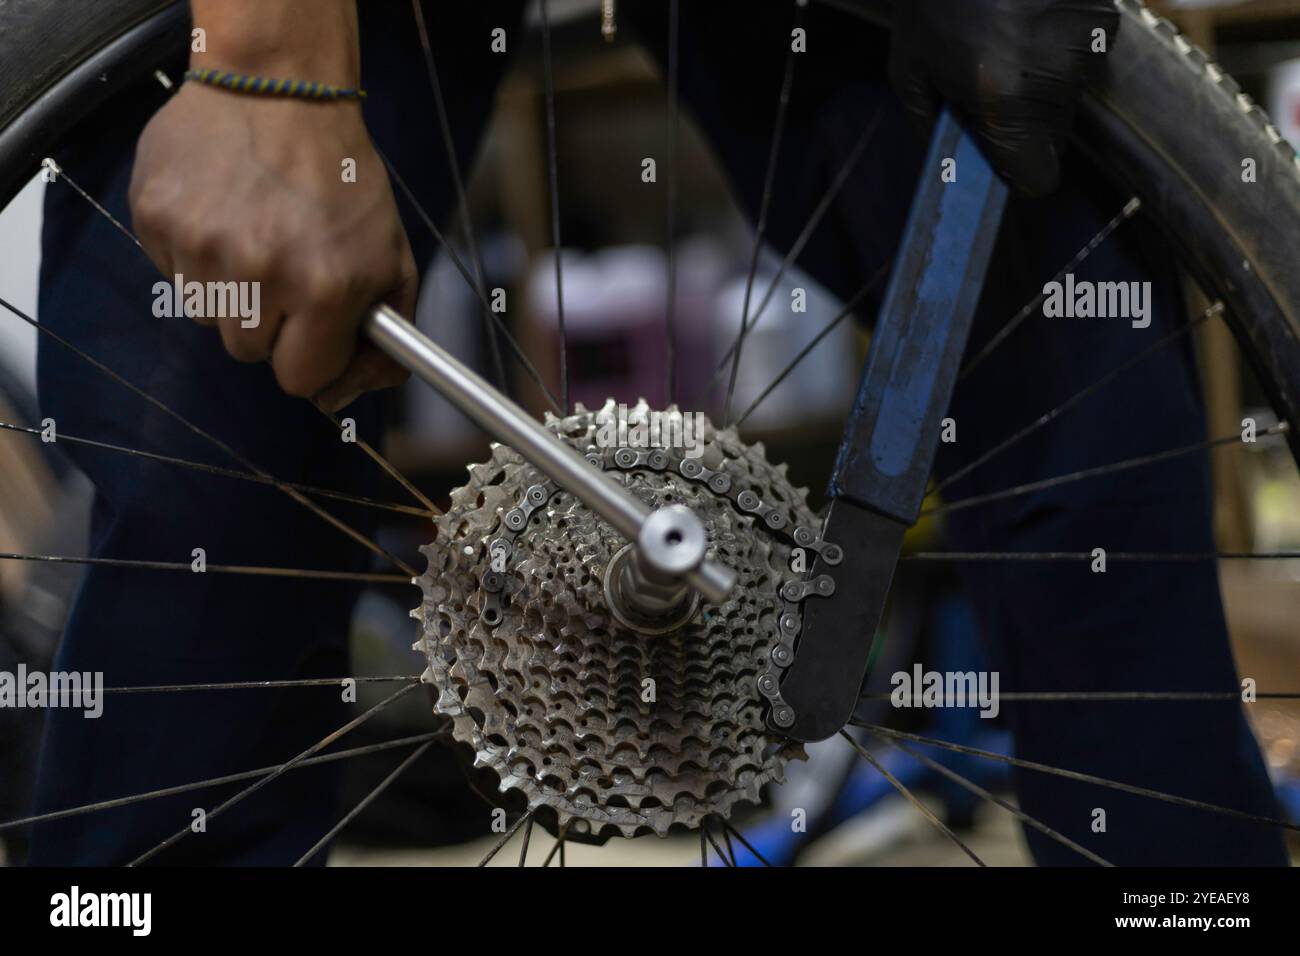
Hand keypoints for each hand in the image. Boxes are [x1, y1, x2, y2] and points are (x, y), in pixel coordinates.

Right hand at [128, 0, 415, 410]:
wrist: (278, 88)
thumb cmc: (343, 179)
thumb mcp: (391, 257)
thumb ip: (385, 338)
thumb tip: (341, 400)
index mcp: (325, 289)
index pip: (300, 380)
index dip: (310, 360)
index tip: (313, 336)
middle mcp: (259, 273)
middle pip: (248, 353)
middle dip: (271, 325)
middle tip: (284, 269)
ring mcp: (201, 246)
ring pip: (208, 318)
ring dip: (231, 293)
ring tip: (253, 234)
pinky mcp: (156, 218)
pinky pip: (172, 275)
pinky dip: (196, 257)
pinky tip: (221, 213)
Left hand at [889, 0, 1119, 196]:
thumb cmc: (932, 1)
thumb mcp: (911, 72)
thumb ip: (935, 129)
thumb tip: (959, 170)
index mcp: (1004, 96)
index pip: (1039, 178)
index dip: (1020, 174)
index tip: (1005, 160)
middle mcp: (1056, 75)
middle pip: (1053, 137)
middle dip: (1024, 123)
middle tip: (990, 82)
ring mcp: (1088, 42)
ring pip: (1070, 96)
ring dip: (1042, 82)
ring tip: (1006, 38)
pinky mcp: (1108, 16)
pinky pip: (1085, 58)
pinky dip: (1060, 48)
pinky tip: (1029, 17)